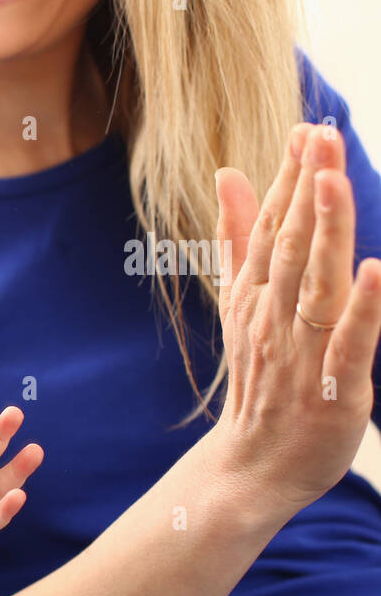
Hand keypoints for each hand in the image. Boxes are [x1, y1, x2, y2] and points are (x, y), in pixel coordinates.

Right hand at [210, 122, 380, 512]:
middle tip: (319, 135)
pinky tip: (372, 270)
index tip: (306, 131)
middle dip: (306, 189)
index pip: (271, 229)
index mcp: (255, 296)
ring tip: (333, 182)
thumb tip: (228, 175)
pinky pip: (347, 342)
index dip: (289, 180)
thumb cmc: (260, 381)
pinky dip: (360, 307)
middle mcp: (272, 318)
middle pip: (289, 246)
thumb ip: (236, 239)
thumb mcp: (241, 305)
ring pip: (314, 284)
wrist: (253, 464)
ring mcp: (300, 351)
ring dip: (324, 233)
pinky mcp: (332, 387)